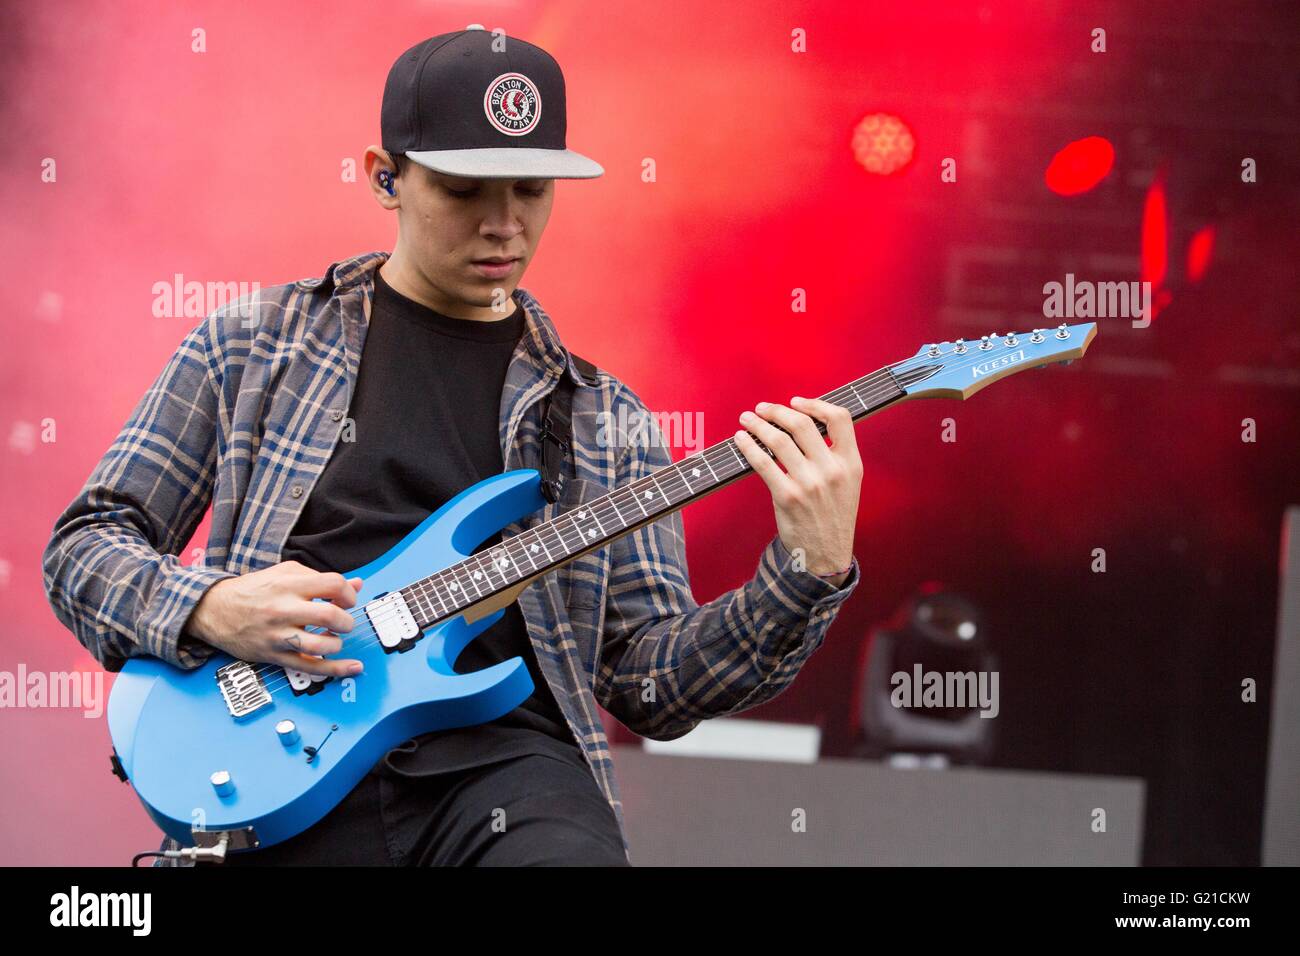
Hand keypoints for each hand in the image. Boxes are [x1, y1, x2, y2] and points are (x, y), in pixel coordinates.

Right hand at [186, 560, 365, 675]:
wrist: (213, 609)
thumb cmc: (252, 590)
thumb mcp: (284, 574)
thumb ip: (320, 579)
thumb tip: (357, 584)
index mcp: (288, 585)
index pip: (332, 585)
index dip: (348, 593)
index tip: (346, 600)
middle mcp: (284, 609)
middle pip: (330, 616)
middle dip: (346, 620)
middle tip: (343, 621)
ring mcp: (278, 635)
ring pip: (321, 645)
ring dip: (337, 643)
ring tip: (333, 637)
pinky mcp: (274, 656)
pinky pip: (309, 667)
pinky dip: (336, 669)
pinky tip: (353, 667)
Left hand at [734, 396, 861, 586]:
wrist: (826, 555)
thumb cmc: (832, 515)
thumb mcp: (848, 483)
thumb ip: (835, 454)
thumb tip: (806, 422)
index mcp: (851, 463)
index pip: (840, 418)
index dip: (816, 404)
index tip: (795, 401)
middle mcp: (832, 470)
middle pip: (802, 424)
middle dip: (777, 411)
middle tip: (761, 408)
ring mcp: (810, 483)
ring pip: (779, 440)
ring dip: (758, 425)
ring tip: (747, 420)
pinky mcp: (788, 497)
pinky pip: (763, 463)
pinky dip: (749, 447)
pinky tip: (741, 440)